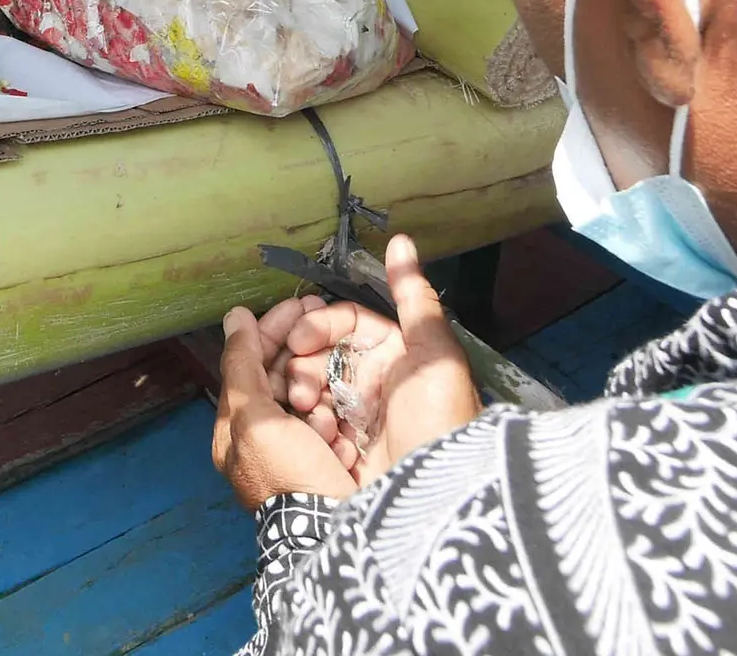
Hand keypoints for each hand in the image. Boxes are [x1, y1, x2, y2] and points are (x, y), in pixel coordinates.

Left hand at [211, 296, 362, 509]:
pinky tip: (340, 419)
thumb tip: (234, 318)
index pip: (248, 363)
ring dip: (321, 385)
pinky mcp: (326, 459)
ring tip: (328, 388)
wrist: (331, 532)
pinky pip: (333, 421)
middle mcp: (261, 437)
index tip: (300, 304)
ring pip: (309, 395)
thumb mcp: (256, 417)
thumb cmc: (288, 478)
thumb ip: (242, 367)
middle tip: (326, 321)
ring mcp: (295, 449)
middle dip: (302, 352)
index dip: (271, 330)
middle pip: (280, 377)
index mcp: (235, 427)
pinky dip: (337, 414)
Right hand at [278, 235, 480, 485]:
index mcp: (396, 354)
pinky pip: (313, 425)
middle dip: (303, 362)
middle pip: (322, 355)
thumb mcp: (433, 352)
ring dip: (302, 394)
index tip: (297, 338)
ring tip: (306, 410)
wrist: (439, 496)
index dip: (318, 325)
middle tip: (299, 383)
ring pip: (312, 388)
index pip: (345, 322)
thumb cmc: (439, 420)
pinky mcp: (347, 450)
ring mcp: (360, 416)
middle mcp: (377, 381)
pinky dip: (309, 426)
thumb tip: (401, 240)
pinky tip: (317, 435)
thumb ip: (414, 294)